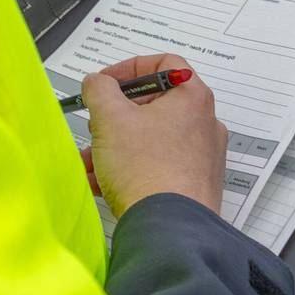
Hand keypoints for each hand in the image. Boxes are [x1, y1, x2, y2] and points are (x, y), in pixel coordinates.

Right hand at [81, 54, 226, 217]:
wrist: (168, 230)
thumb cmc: (147, 169)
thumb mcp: (110, 118)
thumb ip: (99, 89)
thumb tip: (97, 82)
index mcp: (192, 97)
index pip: (165, 64)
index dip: (130, 68)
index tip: (107, 83)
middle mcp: (204, 123)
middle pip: (155, 104)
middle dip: (117, 114)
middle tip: (97, 123)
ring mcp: (202, 156)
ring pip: (151, 138)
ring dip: (117, 144)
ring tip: (90, 161)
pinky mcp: (194, 184)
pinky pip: (158, 165)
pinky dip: (130, 167)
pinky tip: (101, 182)